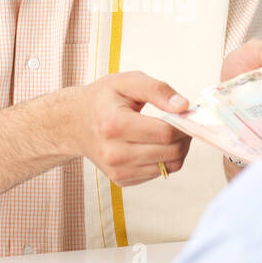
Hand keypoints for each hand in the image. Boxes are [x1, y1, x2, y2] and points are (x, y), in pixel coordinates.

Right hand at [68, 72, 191, 186]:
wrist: (74, 123)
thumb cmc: (102, 100)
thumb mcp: (128, 82)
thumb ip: (158, 90)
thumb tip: (184, 106)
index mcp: (114, 124)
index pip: (165, 132)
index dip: (184, 124)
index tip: (187, 115)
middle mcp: (114, 152)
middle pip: (171, 152)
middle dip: (184, 137)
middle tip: (182, 123)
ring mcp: (117, 170)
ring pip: (169, 166)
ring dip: (178, 149)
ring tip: (169, 132)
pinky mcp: (121, 180)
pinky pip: (158, 173)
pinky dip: (164, 159)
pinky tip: (154, 144)